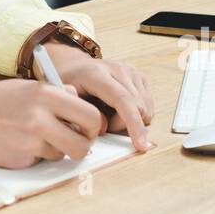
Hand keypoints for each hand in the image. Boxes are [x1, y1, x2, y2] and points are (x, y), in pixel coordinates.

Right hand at [0, 79, 106, 167]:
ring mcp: (31, 139)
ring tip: (32, 138)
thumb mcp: (24, 87)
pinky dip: (33, 157)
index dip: (91, 125)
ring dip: (55, 151)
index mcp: (45, 92)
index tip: (84, 127)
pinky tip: (15, 144)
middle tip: (73, 140)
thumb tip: (78, 103)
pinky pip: (41, 162)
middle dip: (83, 144)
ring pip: (64, 154)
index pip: (90, 114)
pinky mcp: (20, 158)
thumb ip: (53, 95)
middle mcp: (41, 115)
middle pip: (86, 140)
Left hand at [32, 41, 153, 150]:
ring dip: (131, 121)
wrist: (74, 68)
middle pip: (137, 107)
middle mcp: (117, 68)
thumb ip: (80, 117)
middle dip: (124, 126)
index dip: (133, 124)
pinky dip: (137, 115)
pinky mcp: (140, 77)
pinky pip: (148, 106)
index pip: (122, 99)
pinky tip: (119, 110)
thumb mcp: (66, 102)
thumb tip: (102, 130)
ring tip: (109, 115)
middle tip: (103, 126)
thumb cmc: (68, 87)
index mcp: (96, 73)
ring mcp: (130, 71)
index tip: (140, 145)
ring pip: (146, 109)